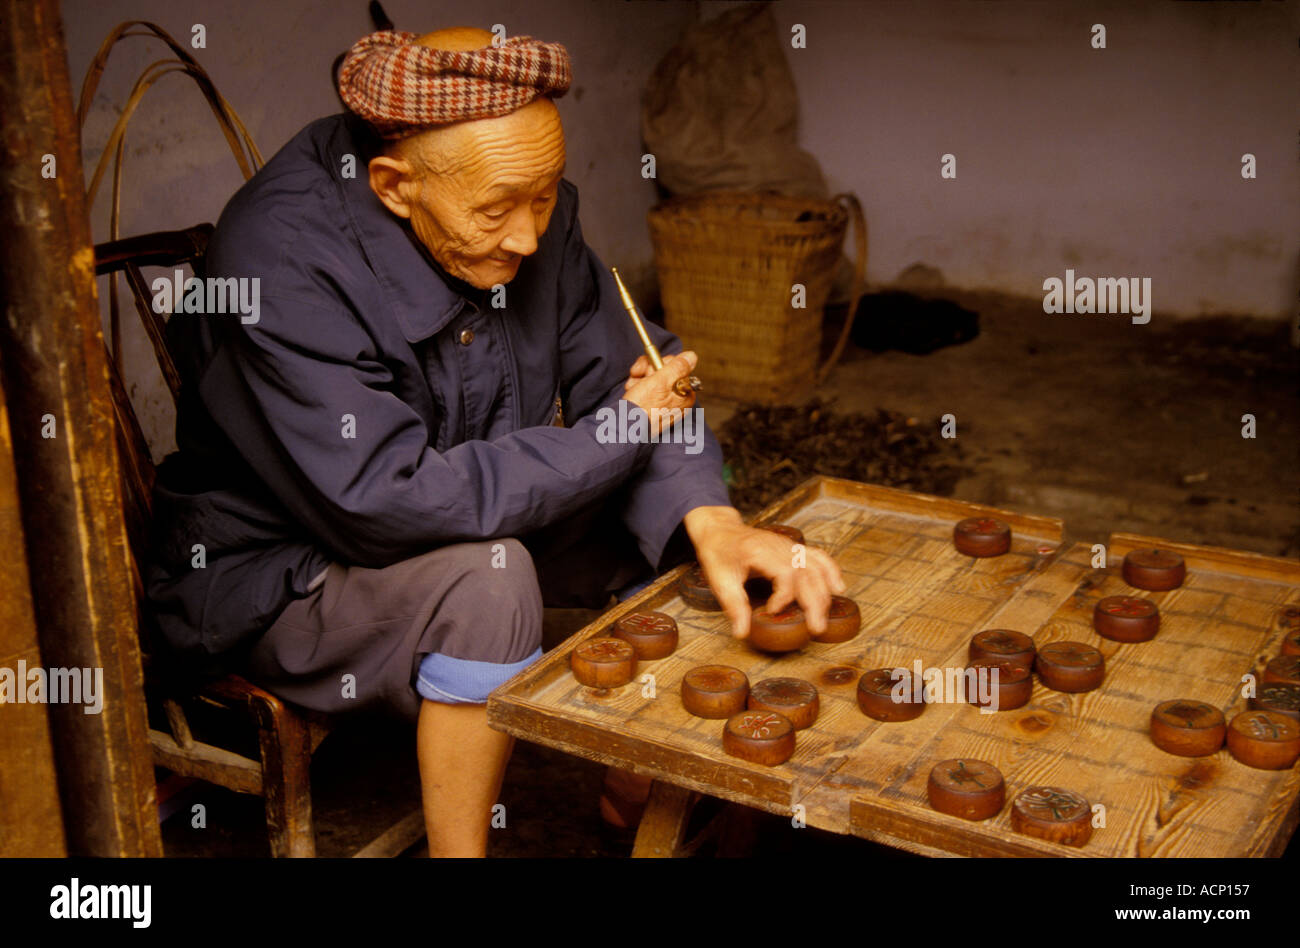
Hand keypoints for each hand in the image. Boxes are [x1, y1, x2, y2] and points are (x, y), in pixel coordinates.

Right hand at [623, 350, 697, 437]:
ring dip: (640, 378)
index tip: (651, 369)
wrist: (625, 428)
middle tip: (639, 376)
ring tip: (633, 387)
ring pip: (653, 378)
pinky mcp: (652, 407)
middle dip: (648, 371)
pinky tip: (632, 392)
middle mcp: (678, 399)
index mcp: (685, 394)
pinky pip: (647, 389)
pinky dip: (637, 387)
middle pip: (665, 371)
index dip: (661, 364)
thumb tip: (692, 356)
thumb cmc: (643, 407)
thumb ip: (678, 367)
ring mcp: (665, 404)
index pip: (677, 366)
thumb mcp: (661, 381)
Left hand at [683, 506, 845, 638]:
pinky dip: (831, 571)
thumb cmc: (719, 554)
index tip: (772, 611)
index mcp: (760, 551)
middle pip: (806, 572)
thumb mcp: (720, 580)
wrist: (720, 531)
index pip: (785, 572)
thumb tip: (742, 633)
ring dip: (824, 593)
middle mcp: (779, 546)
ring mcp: (789, 546)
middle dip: (814, 602)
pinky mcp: (793, 549)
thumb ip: (734, 606)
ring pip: (816, 567)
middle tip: (816, 628)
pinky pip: (818, 557)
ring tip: (824, 617)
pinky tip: (838, 588)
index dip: (784, 596)